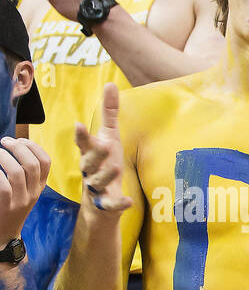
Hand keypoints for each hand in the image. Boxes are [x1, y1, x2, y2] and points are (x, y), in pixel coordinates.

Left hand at [0, 136, 51, 243]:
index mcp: (39, 186)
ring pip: (17, 172)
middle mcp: (33, 192)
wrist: (4, 234)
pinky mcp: (7, 206)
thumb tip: (15, 147)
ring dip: (3, 157)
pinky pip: (3, 186)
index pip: (46, 162)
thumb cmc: (9, 207)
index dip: (33, 146)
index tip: (19, 140)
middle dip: (18, 147)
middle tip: (4, 142)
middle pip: (33, 164)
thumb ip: (24, 173)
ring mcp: (21, 200)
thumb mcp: (24, 190)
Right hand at [72, 83, 129, 213]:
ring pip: (97, 182)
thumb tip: (111, 83)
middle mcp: (90, 170)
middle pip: (88, 162)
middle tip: (105, 144)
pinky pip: (111, 205)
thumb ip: (109, 113)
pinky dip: (118, 204)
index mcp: (90, 154)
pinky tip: (128, 201)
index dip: (81, 136)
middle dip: (95, 154)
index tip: (79, 125)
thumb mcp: (109, 138)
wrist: (100, 204)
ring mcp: (97, 188)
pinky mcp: (106, 205)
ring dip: (106, 175)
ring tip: (117, 168)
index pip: (83, 144)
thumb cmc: (104, 164)